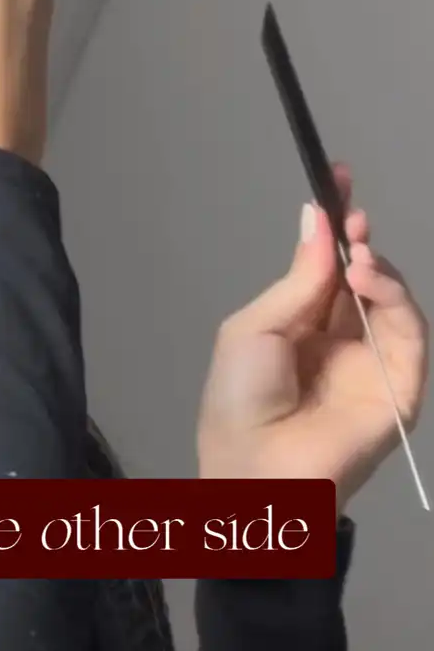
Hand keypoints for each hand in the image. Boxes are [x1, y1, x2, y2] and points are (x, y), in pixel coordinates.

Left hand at [198, 164, 427, 511]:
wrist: (256, 473)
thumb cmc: (239, 401)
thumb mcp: (256, 328)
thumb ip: (298, 280)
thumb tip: (317, 218)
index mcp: (301, 326)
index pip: (327, 267)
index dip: (335, 224)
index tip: (336, 177)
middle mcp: (341, 339)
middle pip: (363, 277)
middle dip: (358, 237)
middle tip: (352, 208)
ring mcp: (374, 363)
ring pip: (392, 299)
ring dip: (377, 266)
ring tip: (356, 250)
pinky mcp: (401, 387)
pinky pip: (410, 333)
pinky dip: (395, 297)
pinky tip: (367, 276)